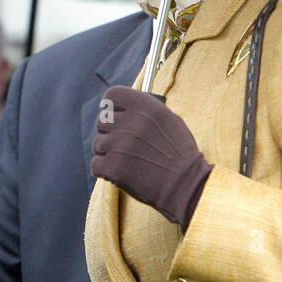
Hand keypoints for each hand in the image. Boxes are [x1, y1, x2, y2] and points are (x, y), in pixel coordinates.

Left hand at [91, 85, 212, 225]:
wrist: (185, 185)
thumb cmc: (179, 154)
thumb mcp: (169, 120)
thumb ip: (145, 110)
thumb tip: (122, 107)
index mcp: (146, 107)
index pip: (112, 95)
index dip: (110, 106)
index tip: (113, 115)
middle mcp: (130, 122)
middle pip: (101, 121)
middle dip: (110, 133)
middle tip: (126, 145)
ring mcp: (118, 144)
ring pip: (98, 143)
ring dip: (109, 153)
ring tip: (130, 161)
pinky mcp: (111, 166)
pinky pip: (96, 164)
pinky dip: (106, 171)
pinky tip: (124, 173)